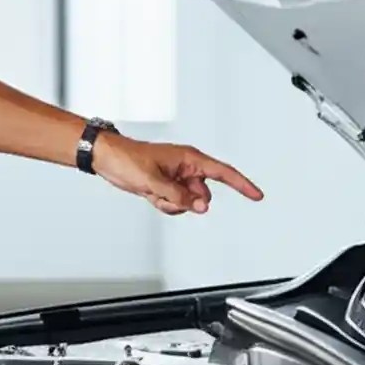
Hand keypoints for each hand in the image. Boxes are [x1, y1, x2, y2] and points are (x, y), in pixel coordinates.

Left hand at [93, 136, 263, 215]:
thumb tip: (202, 206)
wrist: (107, 158)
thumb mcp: (154, 181)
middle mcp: (186, 168)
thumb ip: (179, 196)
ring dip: (173, 204)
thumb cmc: (127, 159)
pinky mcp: (166, 186)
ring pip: (189, 202)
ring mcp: (177, 178)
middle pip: (203, 195)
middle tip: (166, 194)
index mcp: (189, 159)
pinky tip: (150, 194)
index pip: (223, 173)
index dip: (242, 185)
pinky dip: (165, 204)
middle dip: (189, 202)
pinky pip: (175, 204)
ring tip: (153, 192)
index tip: (257, 195)